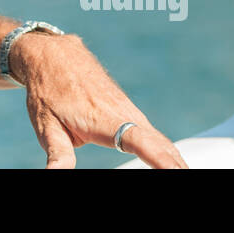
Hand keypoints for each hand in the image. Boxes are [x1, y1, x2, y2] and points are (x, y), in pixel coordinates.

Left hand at [9, 32, 187, 169]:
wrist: (52, 55)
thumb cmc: (48, 90)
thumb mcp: (46, 125)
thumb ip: (57, 153)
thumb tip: (55, 173)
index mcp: (106, 120)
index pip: (140, 142)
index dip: (160, 159)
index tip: (176, 171)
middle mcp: (125, 114)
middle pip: (161, 145)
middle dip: (178, 165)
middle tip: (186, 178)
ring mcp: (131, 111)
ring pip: (161, 141)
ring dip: (177, 160)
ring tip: (186, 172)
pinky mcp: (130, 110)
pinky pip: (155, 135)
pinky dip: (169, 151)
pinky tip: (176, 163)